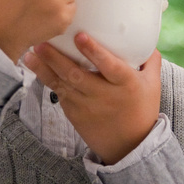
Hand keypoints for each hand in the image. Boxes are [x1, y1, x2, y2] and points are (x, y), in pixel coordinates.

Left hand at [24, 33, 161, 163]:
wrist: (129, 146)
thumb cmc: (141, 110)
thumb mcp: (153, 85)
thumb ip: (150, 60)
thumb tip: (146, 38)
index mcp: (125, 85)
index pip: (110, 66)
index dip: (95, 52)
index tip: (80, 36)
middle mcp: (104, 96)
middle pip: (77, 75)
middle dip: (56, 58)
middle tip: (41, 41)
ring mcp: (86, 106)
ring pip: (62, 84)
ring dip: (44, 68)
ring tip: (30, 53)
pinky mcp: (74, 114)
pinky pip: (59, 93)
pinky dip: (47, 79)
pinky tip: (35, 66)